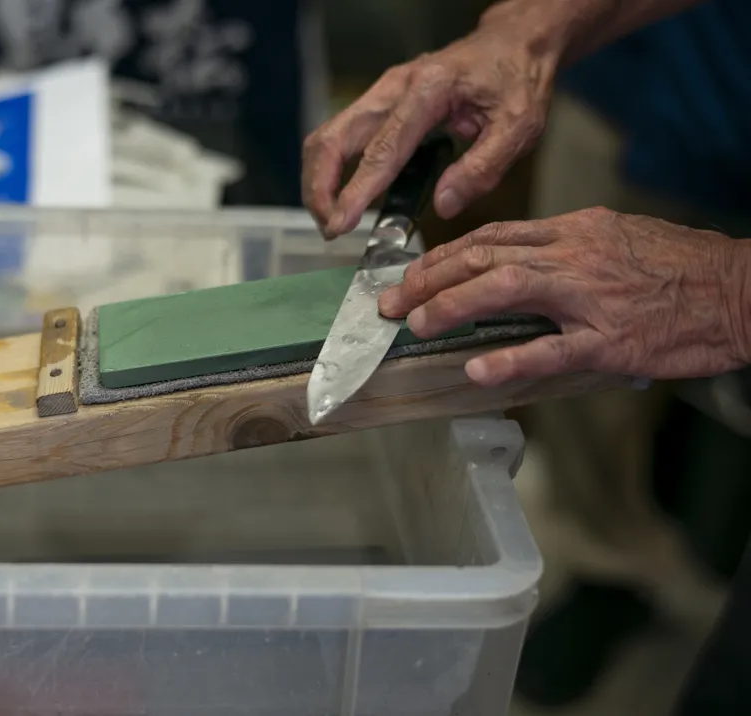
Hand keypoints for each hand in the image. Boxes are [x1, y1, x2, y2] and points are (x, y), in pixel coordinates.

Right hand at [303, 2, 563, 237]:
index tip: (340, 225)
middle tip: (330, 229)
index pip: (381, 149)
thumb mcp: (519, 126)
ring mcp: (381, 94)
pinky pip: (341, 137)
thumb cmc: (518, 80)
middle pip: (333, 138)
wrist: (513, 42)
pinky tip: (344, 197)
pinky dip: (332, 171)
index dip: (356, 191)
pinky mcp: (378, 103)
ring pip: (329, 137)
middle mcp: (394, 88)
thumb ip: (482, 169)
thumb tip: (442, 206)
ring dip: (319, 181)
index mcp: (428, 91)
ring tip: (332, 219)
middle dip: (319, 188)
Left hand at [378, 208, 750, 385]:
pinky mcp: (610, 339)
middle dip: (428, 278)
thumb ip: (559, 250)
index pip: (491, 236)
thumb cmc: (677, 266)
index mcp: (572, 231)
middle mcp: (573, 255)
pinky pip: (551, 349)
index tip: (408, 273)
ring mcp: (589, 297)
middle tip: (389, 302)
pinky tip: (477, 369)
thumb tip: (509, 265)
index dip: (442, 255)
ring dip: (452, 305)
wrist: (739, 289)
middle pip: (484, 256)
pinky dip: (510, 358)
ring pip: (506, 289)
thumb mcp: (613, 238)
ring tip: (415, 323)